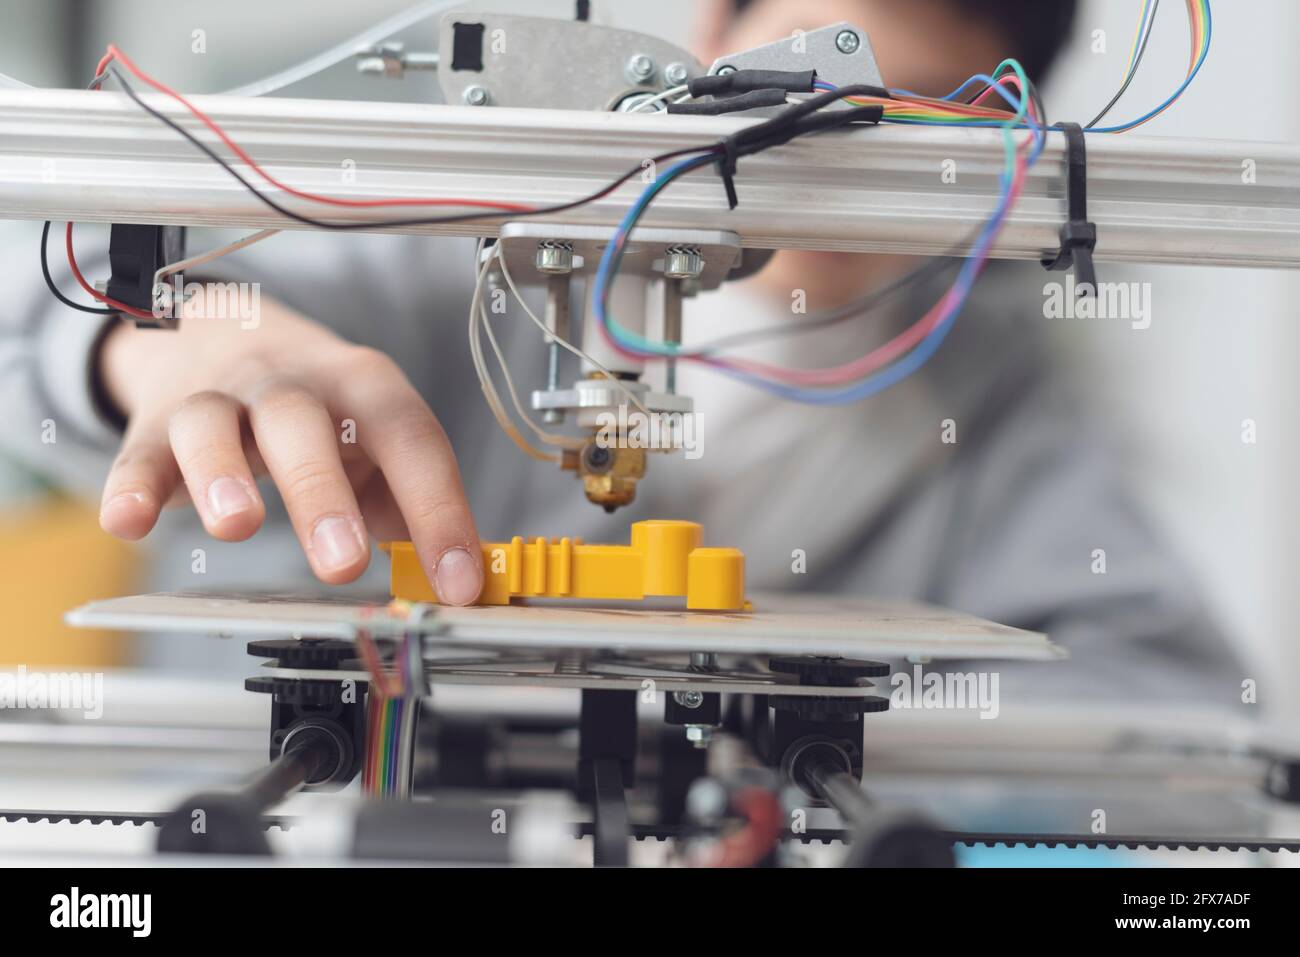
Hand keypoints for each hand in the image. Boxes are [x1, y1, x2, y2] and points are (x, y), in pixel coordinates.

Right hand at [96, 293, 482, 602]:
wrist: (224, 333)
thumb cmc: (320, 408)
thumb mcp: (376, 440)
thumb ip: (409, 504)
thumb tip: (456, 582)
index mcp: (364, 386)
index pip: (411, 439)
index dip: (440, 510)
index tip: (459, 582)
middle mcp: (292, 385)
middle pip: (304, 424)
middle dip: (323, 495)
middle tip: (344, 565)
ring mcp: (219, 398)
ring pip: (215, 423)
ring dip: (223, 472)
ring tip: (238, 526)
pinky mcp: (156, 424)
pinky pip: (140, 452)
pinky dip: (132, 486)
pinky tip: (130, 523)